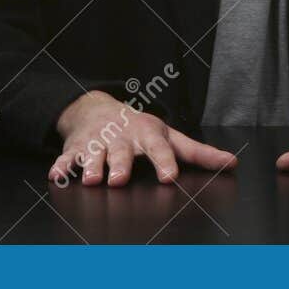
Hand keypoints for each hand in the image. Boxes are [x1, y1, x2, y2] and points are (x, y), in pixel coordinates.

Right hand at [50, 90, 236, 186]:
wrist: (98, 109)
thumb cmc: (139, 128)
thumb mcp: (170, 136)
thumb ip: (199, 154)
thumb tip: (232, 163)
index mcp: (148, 136)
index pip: (159, 149)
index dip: (164, 163)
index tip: (169, 177)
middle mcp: (122, 137)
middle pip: (122, 153)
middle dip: (120, 165)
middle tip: (120, 179)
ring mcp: (97, 142)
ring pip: (93, 154)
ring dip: (91, 165)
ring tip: (91, 179)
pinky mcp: (75, 147)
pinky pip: (66, 157)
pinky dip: (60, 166)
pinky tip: (56, 175)